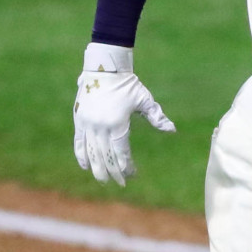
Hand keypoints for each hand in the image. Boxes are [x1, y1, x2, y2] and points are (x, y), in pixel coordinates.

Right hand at [72, 43, 174, 186]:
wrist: (105, 68)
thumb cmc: (129, 84)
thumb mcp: (145, 100)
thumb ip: (157, 117)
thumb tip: (172, 130)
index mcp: (118, 123)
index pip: (121, 152)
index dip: (126, 166)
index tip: (132, 175)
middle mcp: (100, 126)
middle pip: (106, 156)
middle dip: (113, 172)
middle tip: (119, 183)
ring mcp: (87, 124)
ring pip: (91, 153)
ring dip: (97, 168)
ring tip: (103, 180)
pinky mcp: (79, 120)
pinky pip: (78, 143)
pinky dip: (81, 156)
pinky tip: (86, 166)